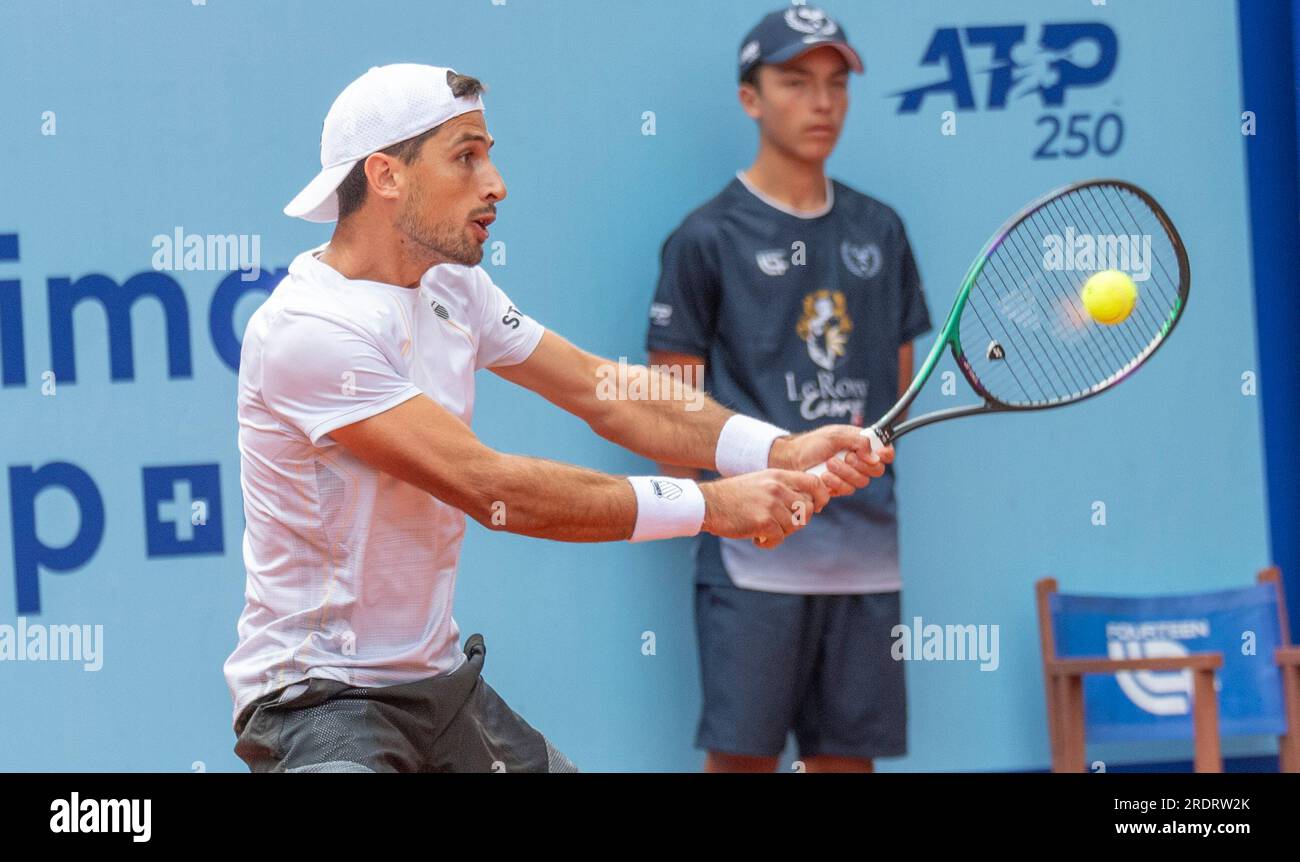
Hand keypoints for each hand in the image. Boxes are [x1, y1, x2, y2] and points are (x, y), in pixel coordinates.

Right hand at [700, 469, 829, 548]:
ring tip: (765, 531)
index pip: (814, 483)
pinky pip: (779, 538)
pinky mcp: (764, 521)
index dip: (821, 497)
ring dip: (781, 533)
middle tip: (781, 525)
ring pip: (795, 525)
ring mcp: (771, 504)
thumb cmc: (733, 496)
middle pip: (808, 508)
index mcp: (778, 476)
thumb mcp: (760, 482)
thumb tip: (807, 504)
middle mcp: (777, 488)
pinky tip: (756, 539)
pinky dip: (768, 542)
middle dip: (798, 520)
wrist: (708, 504)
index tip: (816, 507)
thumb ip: (783, 488)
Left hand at [769, 425, 892, 496]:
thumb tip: (875, 456)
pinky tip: (824, 476)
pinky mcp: (839, 488)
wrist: (791, 459)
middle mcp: (858, 461)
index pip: (884, 452)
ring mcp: (849, 476)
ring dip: (845, 473)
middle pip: (876, 470)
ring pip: (861, 482)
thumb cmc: (812, 443)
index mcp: (861, 445)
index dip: (886, 454)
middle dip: (860, 465)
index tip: (881, 454)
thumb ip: (858, 441)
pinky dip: (835, 483)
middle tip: (846, 456)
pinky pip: (846, 490)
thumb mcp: (835, 435)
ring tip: (829, 463)